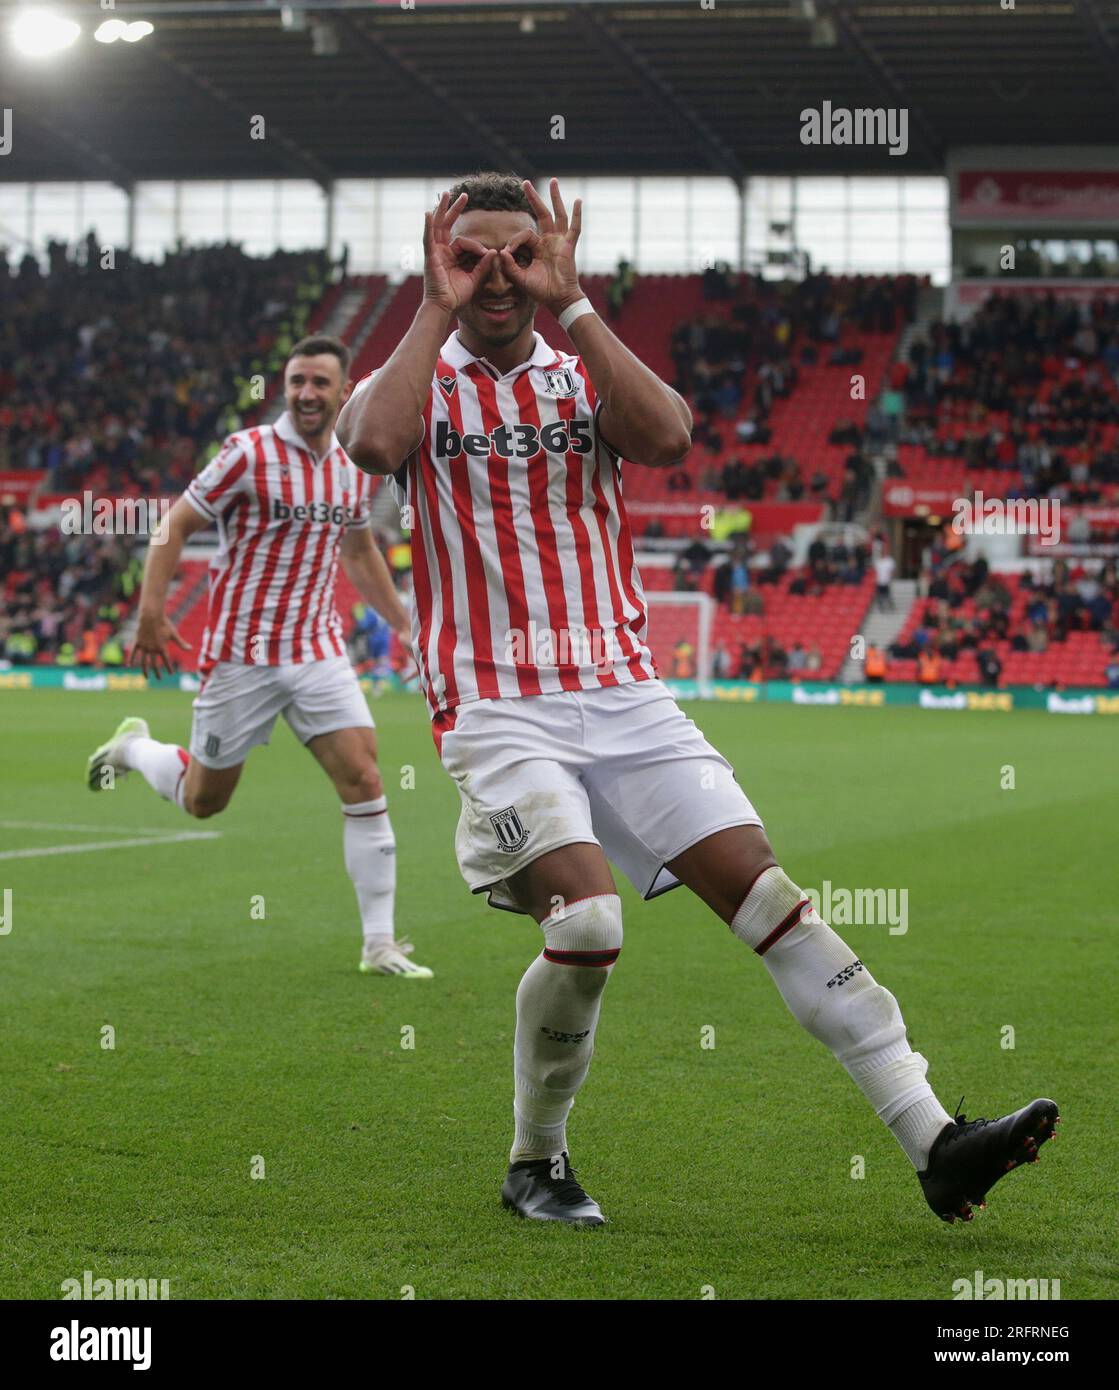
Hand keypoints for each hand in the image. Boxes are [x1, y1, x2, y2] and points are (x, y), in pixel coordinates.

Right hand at [129, 610, 189, 678]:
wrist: (151, 616)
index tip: (171, 673)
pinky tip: (129, 666)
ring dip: (145, 670)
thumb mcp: (174, 634)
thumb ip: (181, 643)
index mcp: (162, 648)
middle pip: (154, 664)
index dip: (169, 668)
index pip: (166, 661)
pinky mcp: (137, 643)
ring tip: (146, 677)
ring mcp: (144, 647)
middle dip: (157, 672)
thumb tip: (191, 649)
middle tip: (159, 678)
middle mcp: (152, 649)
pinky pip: (133, 653)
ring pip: (143, 662)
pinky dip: (131, 659)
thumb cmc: (164, 624)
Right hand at [422, 191, 497, 315]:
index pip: (464, 242)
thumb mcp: (474, 278)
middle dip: (455, 209)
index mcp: (451, 256)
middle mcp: (441, 251)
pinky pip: (428, 238)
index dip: (476, 246)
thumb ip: (483, 264)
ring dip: (442, 210)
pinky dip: (427, 226)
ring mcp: (434, 252)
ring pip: (437, 226)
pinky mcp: (429, 257)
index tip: (486, 253)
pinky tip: (427, 214)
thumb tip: (493, 251)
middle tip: (464, 195)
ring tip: (446, 194)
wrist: (445, 307)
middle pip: (447, 225)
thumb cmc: (457, 296)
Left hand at [498, 178, 583, 316]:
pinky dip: (577, 214)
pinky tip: (578, 200)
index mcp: (536, 247)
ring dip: (555, 198)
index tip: (507, 253)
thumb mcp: (520, 278)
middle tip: (524, 182)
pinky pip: (574, 228)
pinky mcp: (569, 246)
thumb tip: (501, 251)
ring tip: (553, 181)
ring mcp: (559, 241)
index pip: (524, 234)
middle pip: (541, 213)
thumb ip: (509, 265)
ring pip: (558, 214)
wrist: (557, 299)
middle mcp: (548, 240)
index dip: (514, 241)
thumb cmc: (540, 291)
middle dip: (533, 198)